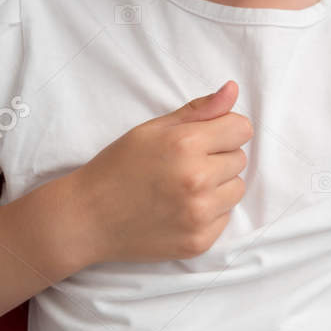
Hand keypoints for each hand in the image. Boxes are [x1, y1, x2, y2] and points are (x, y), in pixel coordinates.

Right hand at [68, 81, 251, 264]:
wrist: (88, 217)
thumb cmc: (118, 167)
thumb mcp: (153, 129)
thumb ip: (198, 110)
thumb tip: (232, 89)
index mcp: (186, 144)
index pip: (242, 128)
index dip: (223, 130)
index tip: (204, 138)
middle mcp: (197, 179)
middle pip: (239, 159)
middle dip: (217, 158)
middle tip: (182, 165)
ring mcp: (199, 214)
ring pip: (237, 189)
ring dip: (218, 186)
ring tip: (183, 187)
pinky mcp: (199, 241)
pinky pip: (225, 217)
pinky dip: (209, 213)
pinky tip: (179, 209)